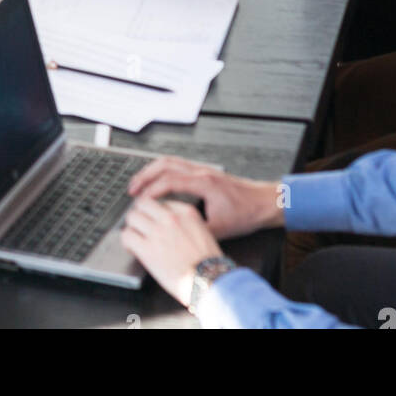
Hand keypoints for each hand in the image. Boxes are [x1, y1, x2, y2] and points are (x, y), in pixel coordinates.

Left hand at [120, 197, 220, 307]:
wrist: (209, 281)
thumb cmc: (209, 264)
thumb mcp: (204, 233)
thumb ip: (185, 224)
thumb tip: (170, 227)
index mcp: (187, 213)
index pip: (161, 202)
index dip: (154, 212)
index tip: (152, 219)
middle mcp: (170, 218)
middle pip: (143, 203)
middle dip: (140, 214)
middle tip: (139, 224)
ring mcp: (158, 232)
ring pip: (132, 217)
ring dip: (132, 227)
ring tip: (134, 236)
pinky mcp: (147, 249)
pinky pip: (127, 236)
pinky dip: (126, 241)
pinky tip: (132, 248)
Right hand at [128, 157, 283, 238]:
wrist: (264, 203)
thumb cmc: (245, 214)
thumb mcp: (220, 229)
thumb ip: (196, 229)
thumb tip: (175, 234)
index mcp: (203, 183)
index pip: (170, 181)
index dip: (151, 191)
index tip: (139, 201)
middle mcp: (201, 171)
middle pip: (165, 164)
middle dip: (145, 175)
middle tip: (132, 189)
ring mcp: (203, 169)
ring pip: (170, 162)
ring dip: (152, 171)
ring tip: (140, 184)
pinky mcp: (204, 172)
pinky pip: (177, 165)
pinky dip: (163, 171)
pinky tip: (158, 183)